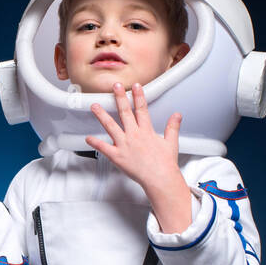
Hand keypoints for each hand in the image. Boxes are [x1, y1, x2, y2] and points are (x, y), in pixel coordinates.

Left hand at [86, 82, 192, 233]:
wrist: (160, 179)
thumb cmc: (165, 163)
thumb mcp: (171, 142)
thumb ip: (172, 127)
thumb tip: (177, 115)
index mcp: (146, 131)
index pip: (142, 109)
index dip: (138, 96)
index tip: (135, 86)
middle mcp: (134, 135)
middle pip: (125, 112)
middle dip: (119, 98)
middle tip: (115, 86)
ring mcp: (124, 145)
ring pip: (110, 126)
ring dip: (101, 115)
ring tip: (94, 105)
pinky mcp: (117, 156)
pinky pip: (103, 148)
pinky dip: (95, 143)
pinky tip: (88, 137)